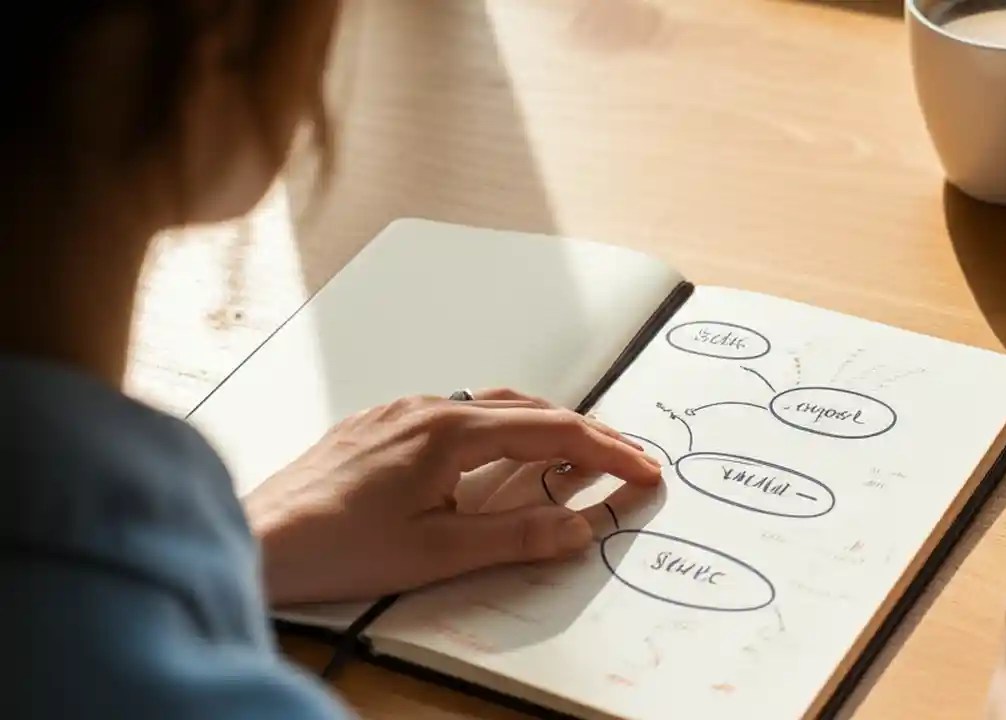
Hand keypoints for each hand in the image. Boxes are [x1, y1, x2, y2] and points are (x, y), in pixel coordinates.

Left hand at [244, 389, 662, 605]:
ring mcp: (396, 412)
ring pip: (487, 406)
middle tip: (620, 461)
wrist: (256, 540)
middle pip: (526, 408)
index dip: (606, 450)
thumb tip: (578, 528)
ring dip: (537, 426)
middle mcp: (426, 407)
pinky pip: (451, 412)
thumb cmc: (338, 548)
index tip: (644, 470)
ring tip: (569, 455)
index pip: (551, 431)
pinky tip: (489, 457)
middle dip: (581, 433)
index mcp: (449, 433)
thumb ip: (515, 537)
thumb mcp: (437, 553)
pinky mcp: (373, 425)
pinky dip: (493, 429)